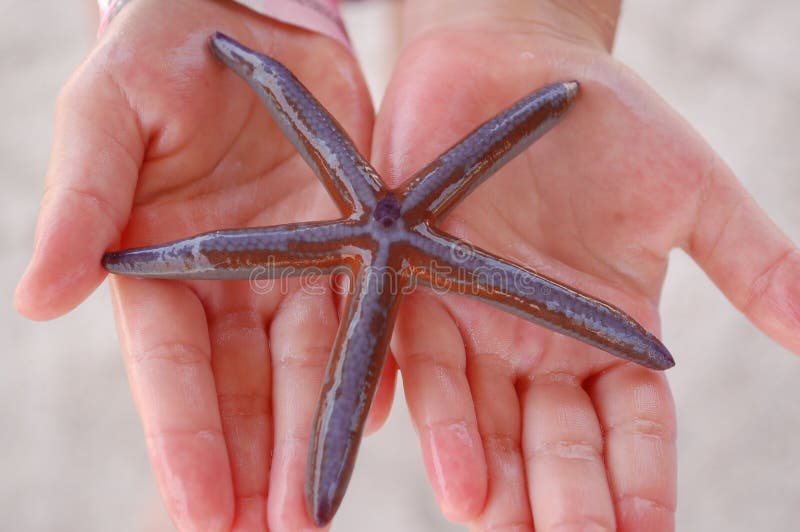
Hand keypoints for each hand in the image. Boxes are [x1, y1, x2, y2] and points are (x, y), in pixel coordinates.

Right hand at [14, 1, 392, 529]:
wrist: (246, 10)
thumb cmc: (157, 50)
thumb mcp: (105, 114)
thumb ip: (79, 204)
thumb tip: (35, 301)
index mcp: (158, 265)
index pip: (171, 370)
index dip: (184, 439)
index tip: (198, 511)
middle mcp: (230, 282)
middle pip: (245, 388)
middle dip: (256, 463)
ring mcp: (297, 265)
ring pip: (307, 368)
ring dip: (312, 437)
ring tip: (318, 508)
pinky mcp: (355, 240)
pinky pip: (368, 314)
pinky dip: (373, 367)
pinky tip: (378, 421)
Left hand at [372, 1, 799, 528]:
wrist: (520, 59)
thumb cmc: (607, 121)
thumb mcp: (690, 193)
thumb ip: (751, 263)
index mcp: (607, 334)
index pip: (630, 430)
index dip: (642, 483)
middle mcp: (537, 342)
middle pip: (555, 441)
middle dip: (566, 499)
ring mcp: (475, 318)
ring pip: (486, 421)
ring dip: (498, 481)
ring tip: (503, 526)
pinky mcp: (415, 282)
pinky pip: (423, 362)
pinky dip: (440, 420)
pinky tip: (458, 477)